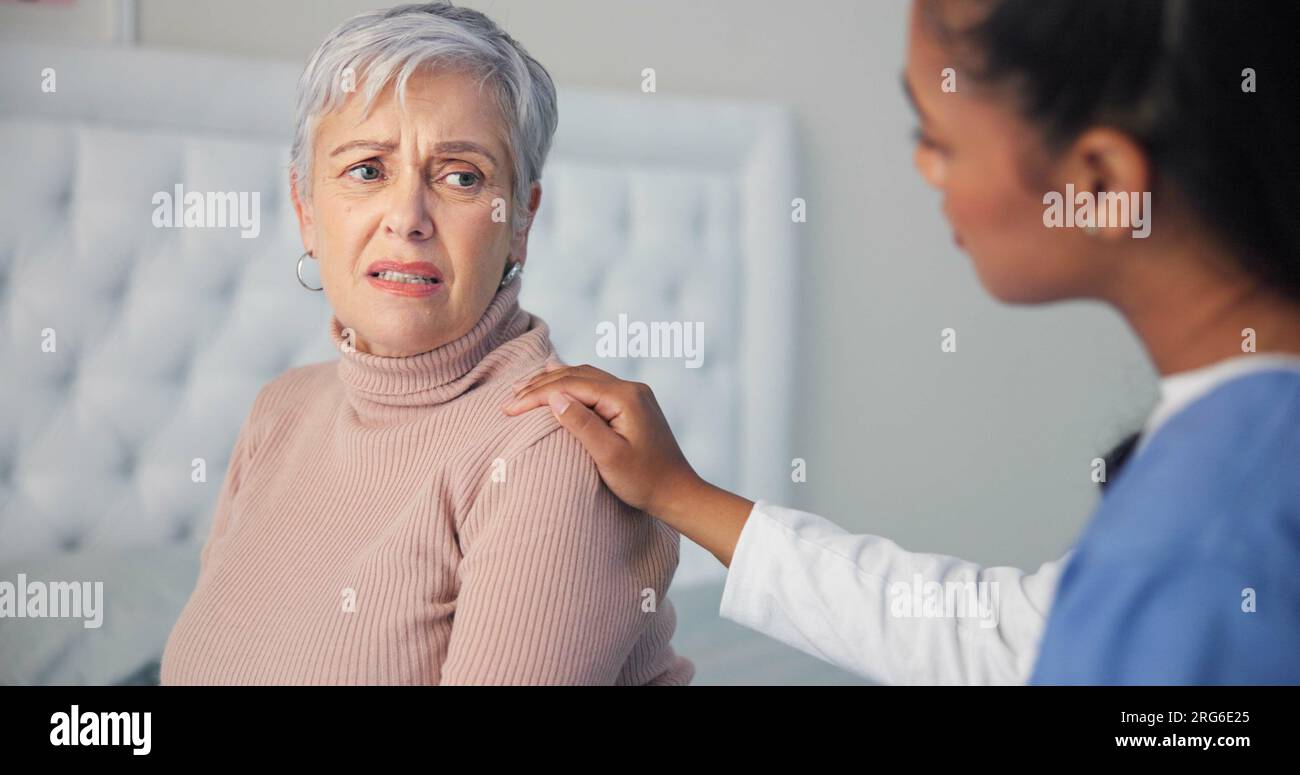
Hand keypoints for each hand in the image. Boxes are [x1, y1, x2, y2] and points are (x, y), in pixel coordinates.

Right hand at [501, 364, 697, 516]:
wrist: (677, 493)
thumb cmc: (644, 481)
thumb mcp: (609, 457)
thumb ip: (582, 425)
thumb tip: (554, 398)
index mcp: (625, 397)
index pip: (571, 386)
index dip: (537, 395)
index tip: (509, 408)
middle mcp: (631, 389)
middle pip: (577, 376)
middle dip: (540, 385)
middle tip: (510, 397)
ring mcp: (634, 395)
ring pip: (585, 378)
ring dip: (554, 382)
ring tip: (525, 388)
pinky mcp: (633, 405)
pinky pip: (595, 387)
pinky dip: (571, 386)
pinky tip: (558, 384)